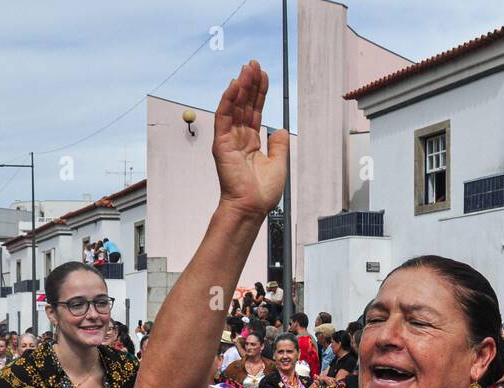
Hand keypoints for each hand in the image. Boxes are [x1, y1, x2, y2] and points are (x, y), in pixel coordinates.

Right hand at [213, 61, 289, 219]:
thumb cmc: (263, 192)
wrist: (252, 207)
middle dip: (250, 84)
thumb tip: (281, 129)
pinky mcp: (221, 143)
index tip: (264, 76)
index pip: (255, 112)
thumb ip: (280, 145)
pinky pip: (223, 116)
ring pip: (234, 106)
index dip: (259, 93)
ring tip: (247, 68)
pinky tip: (235, 84)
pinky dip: (228, 99)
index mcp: (251, 142)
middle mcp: (239, 138)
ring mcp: (229, 139)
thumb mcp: (279, 163)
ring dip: (240, 86)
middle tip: (254, 64)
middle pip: (245, 105)